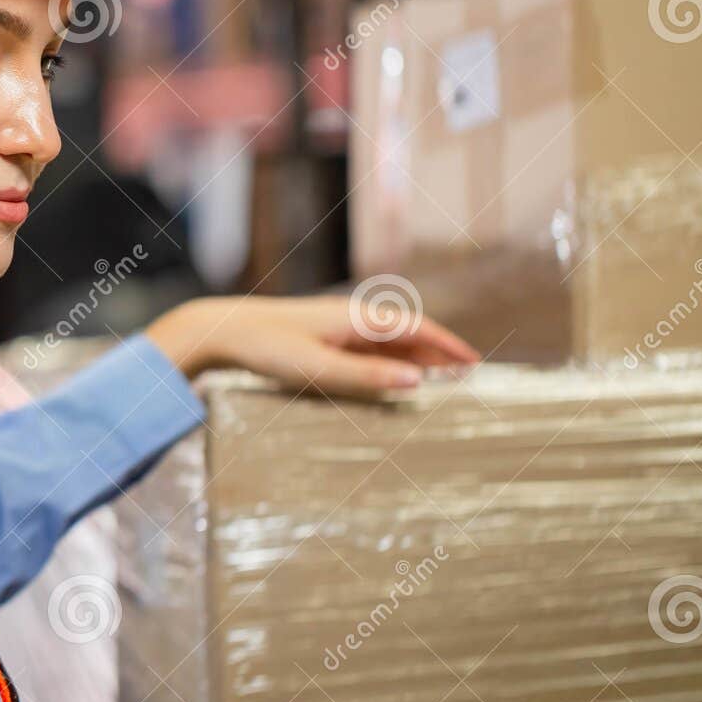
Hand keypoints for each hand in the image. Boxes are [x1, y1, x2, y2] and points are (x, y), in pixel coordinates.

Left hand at [144, 293, 479, 400]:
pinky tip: (394, 380)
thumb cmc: (269, 347)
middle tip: (468, 378)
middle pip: (407, 335)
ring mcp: (338, 328)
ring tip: (441, 382)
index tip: (475, 364)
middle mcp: (353, 319)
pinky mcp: (324, 338)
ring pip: (389, 343)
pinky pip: (368, 350)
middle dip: (438, 354)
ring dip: (416, 360)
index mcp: (358, 319)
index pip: (417, 328)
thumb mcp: (319, 368)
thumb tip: (417, 382)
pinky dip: (390, 364)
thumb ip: (367, 377)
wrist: (226, 331)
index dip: (448, 346)